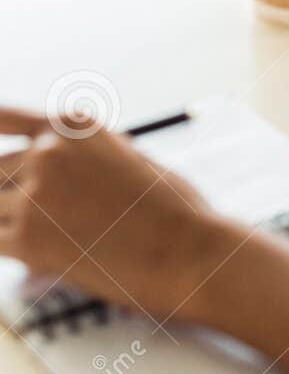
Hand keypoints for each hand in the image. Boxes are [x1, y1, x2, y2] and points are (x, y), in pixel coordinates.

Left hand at [0, 108, 232, 323]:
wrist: (186, 250)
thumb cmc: (170, 208)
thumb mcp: (129, 157)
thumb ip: (87, 155)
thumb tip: (60, 163)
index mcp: (72, 125)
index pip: (4, 120)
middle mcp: (47, 150)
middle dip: (7, 193)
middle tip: (38, 214)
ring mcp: (33, 192)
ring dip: (11, 222)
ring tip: (54, 237)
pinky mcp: (27, 236)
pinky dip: (9, 247)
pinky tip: (36, 253)